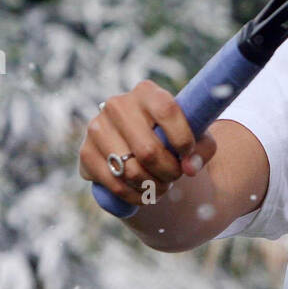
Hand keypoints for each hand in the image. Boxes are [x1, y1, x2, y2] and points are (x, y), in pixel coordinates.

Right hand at [78, 80, 217, 208]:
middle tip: (176, 176)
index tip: (188, 154)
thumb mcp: (195, 136)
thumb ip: (202, 149)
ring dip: (152, 186)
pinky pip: (114, 184)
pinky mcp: (85, 153)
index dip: (182, 139)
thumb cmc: (172, 136)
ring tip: (163, 186)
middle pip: (148, 150)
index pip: (167, 111)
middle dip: (168, 172)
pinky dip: (135, 196)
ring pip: (130, 171)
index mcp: (147, 92)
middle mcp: (118, 105)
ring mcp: (97, 128)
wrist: (139, 143)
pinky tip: (145, 193)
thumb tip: (190, 168)